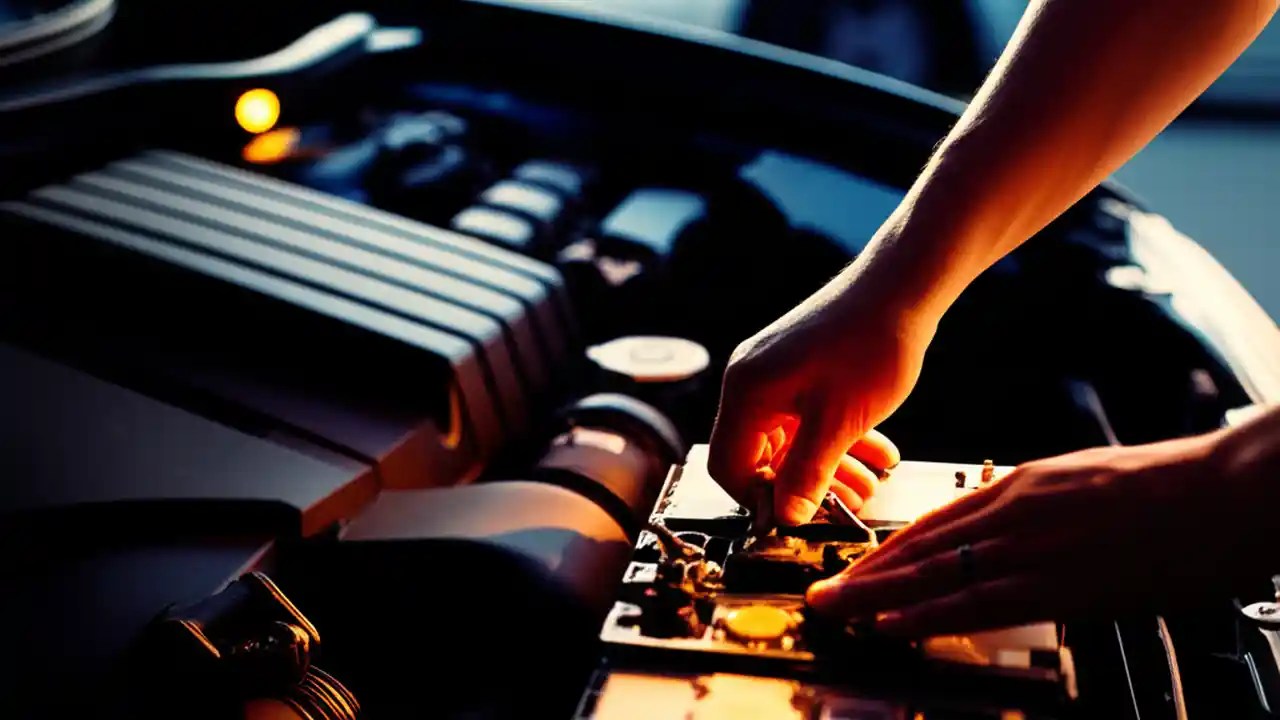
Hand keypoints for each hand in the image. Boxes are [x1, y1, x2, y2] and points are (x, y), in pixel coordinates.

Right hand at [707, 278, 933, 524]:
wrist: (901, 286)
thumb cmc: (869, 343)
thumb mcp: (838, 423)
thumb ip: (806, 475)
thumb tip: (785, 518)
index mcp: (747, 393)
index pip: (728, 465)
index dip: (759, 499)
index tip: (797, 517)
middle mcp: (752, 381)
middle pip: (760, 455)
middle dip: (802, 485)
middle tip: (842, 507)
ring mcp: (777, 373)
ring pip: (791, 439)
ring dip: (828, 467)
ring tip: (868, 485)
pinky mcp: (801, 368)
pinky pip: (809, 418)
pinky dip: (839, 440)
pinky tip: (878, 454)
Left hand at [805, 433, 1258, 636]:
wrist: (1216, 493)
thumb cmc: (1163, 487)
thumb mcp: (1082, 480)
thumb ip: (1037, 503)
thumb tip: (1013, 525)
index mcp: (1020, 484)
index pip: (936, 518)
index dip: (891, 546)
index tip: (859, 564)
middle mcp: (1010, 511)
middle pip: (920, 546)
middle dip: (866, 573)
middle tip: (824, 591)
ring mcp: (1026, 545)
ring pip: (934, 574)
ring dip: (878, 596)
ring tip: (837, 610)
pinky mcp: (1052, 581)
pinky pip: (973, 601)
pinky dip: (926, 614)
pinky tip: (890, 622)